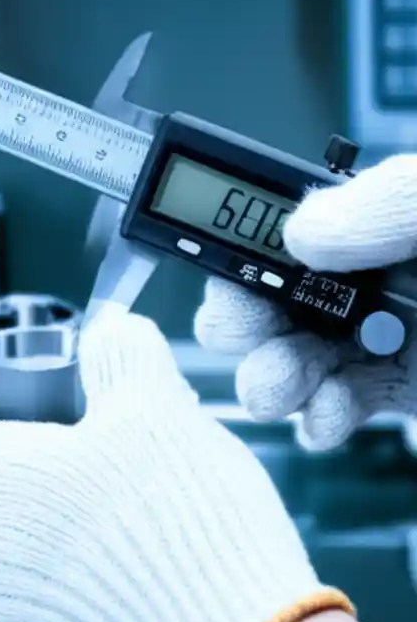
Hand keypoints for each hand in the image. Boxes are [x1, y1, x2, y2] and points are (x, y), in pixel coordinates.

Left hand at [0, 311, 333, 621]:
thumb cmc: (183, 534)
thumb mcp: (159, 410)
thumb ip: (120, 358)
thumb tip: (111, 332)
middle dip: (20, 484)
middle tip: (90, 473)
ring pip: (0, 558)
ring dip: (43, 539)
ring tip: (120, 528)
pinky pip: (30, 608)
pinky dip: (66, 590)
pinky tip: (125, 578)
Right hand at [194, 155, 416, 448]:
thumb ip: (388, 202)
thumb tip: (300, 230)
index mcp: (376, 220)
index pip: (285, 220)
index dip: (240, 242)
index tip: (221, 266)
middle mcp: (372, 276)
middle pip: (270, 293)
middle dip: (239, 318)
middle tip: (241, 331)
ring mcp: (385, 336)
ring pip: (291, 354)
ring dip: (267, 375)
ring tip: (277, 388)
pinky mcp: (401, 391)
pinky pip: (336, 406)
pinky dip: (315, 419)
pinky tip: (323, 418)